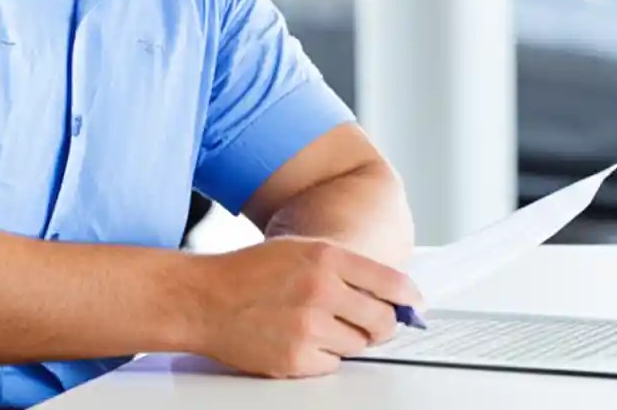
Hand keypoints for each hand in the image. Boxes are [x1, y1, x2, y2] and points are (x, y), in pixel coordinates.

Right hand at [188, 236, 422, 378]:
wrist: (203, 299)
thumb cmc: (250, 273)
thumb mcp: (302, 250)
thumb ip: (347, 268)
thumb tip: (391, 293)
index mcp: (327, 258)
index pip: (391, 282)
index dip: (408, 298)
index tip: (414, 306)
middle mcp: (321, 290)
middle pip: (382, 320)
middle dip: (384, 326)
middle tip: (375, 325)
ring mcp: (308, 327)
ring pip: (359, 345)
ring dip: (349, 340)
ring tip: (321, 327)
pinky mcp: (294, 359)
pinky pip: (332, 365)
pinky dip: (325, 358)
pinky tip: (303, 341)